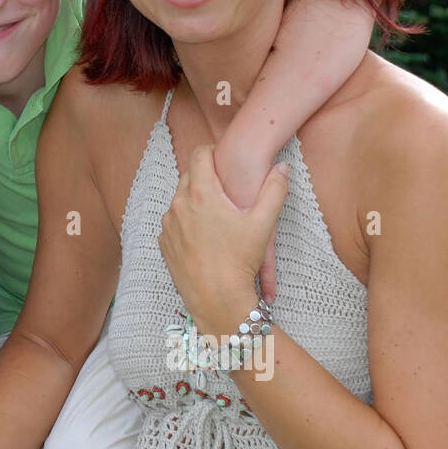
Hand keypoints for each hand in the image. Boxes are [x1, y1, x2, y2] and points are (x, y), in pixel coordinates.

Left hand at [159, 145, 289, 332]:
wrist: (216, 298)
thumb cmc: (240, 260)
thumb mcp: (264, 224)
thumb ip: (274, 191)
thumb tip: (282, 167)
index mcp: (201, 194)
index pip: (200, 154)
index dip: (212, 150)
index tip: (222, 155)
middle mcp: (178, 204)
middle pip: (188, 175)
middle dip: (204, 174)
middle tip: (223, 182)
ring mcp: (168, 224)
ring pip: (180, 199)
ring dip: (194, 198)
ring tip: (215, 210)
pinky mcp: (164, 241)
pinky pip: (174, 221)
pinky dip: (186, 220)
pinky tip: (204, 231)